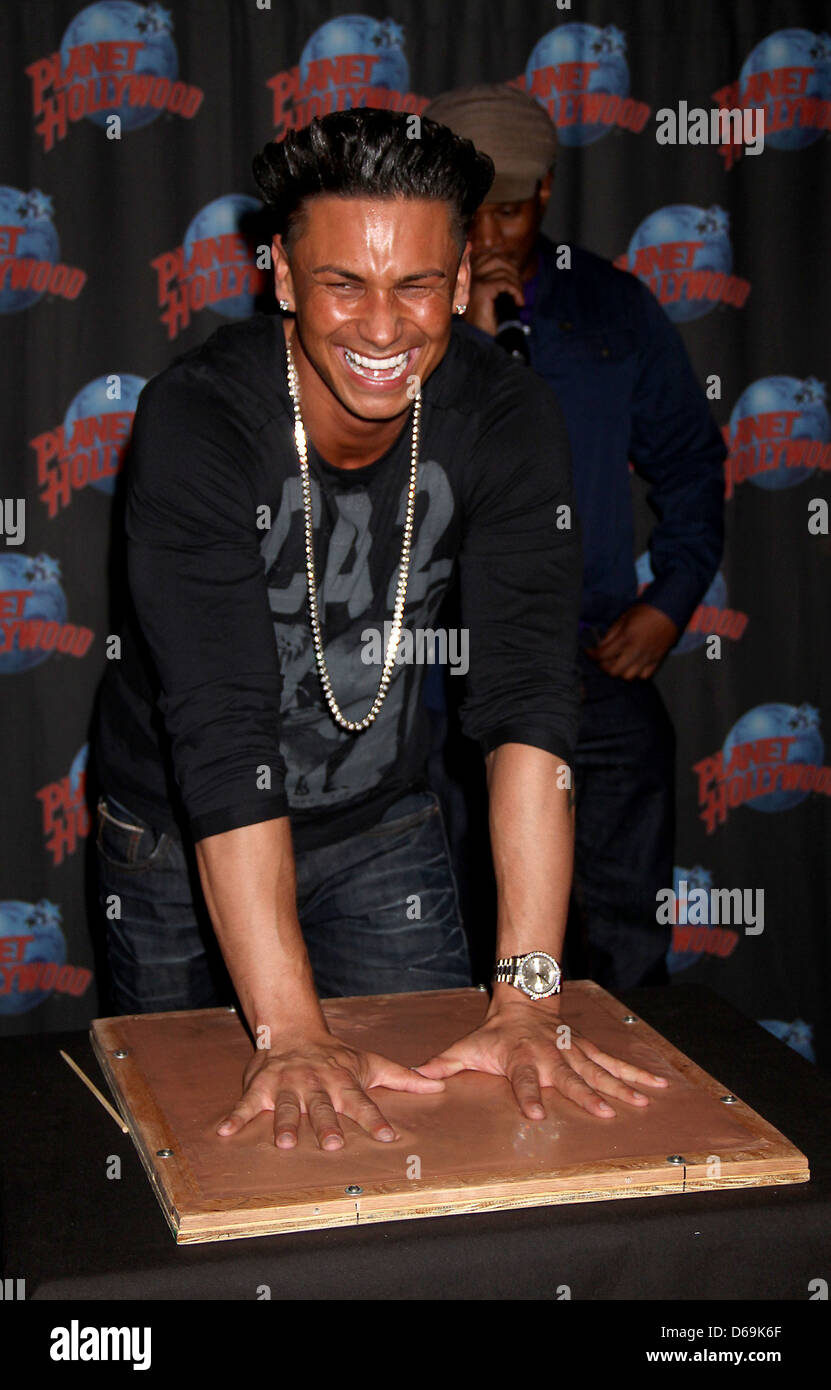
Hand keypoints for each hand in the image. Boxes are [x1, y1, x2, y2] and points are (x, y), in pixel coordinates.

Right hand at [217, 1031, 444, 1149]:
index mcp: (341, 1081)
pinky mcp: (261, 1087)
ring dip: (283, 1124)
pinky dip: (236, 1116)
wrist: (294, 1030)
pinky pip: (246, 1103)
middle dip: (326, 1125)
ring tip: (282, 1143)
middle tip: (332, 1144)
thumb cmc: (336, 1056)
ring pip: (285, 1106)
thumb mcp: (371, 1063)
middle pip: (322, 1107)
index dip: (375, 1119)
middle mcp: (315, 1084)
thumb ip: (403, 1078)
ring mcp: (286, 1085)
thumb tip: (438, 1086)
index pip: (362, 1102)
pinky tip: (225, 1132)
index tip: (388, 1136)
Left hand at [414, 996, 668, 1120]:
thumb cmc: (494, 1034)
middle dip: (587, 1095)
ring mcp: (573, 1053)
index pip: (523, 1081)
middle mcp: (551, 1056)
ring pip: (599, 1070)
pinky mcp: (588, 1051)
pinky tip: (657, 1086)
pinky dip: (636, 1073)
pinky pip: (614, 1063)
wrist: (523, 1002)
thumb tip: (416, 1079)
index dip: (528, 1096)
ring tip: (641, 1102)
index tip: (536, 1115)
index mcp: (521, 1059)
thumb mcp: (466, 1047)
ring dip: (621, 1086)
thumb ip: (444, 1065)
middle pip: (570, 1078)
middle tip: (605, 1113)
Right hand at [463, 251, 524, 335]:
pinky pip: (505, 282)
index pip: (489, 255)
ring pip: (503, 271)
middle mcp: (470, 277)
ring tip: (519, 299)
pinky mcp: (483, 290)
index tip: (515, 279)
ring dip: (517, 284)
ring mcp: (475, 282)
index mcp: (470, 276)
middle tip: (518, 290)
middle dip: (513, 272)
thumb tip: (512, 267)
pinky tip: (519, 302)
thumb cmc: (487, 323)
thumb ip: (497, 281)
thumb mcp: (492, 298)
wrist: (481, 341)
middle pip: (497, 259)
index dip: (506, 263)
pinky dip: (516, 291)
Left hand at [585, 603, 678, 679]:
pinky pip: (644, 675)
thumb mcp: (624, 617)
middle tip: (603, 658)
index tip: (588, 652)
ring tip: (619, 661)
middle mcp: (636, 651)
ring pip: (629, 676)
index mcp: (626, 638)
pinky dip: (636, 672)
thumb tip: (601, 646)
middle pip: (614, 671)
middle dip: (605, 666)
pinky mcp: (658, 660)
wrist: (671, 609)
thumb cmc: (646, 610)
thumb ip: (611, 634)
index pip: (603, 655)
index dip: (592, 655)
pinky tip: (633, 663)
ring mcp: (648, 657)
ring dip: (620, 670)